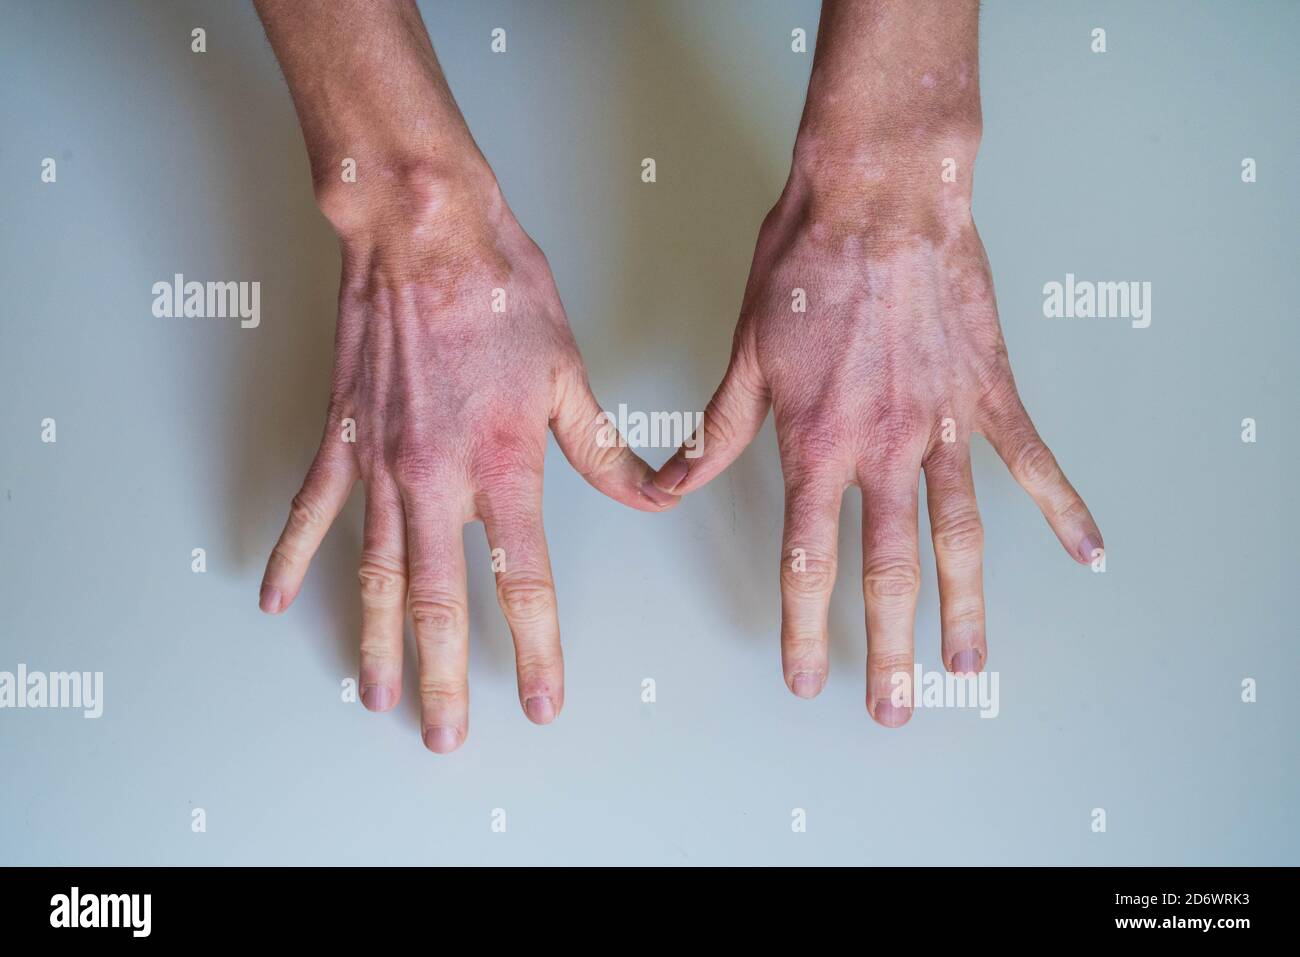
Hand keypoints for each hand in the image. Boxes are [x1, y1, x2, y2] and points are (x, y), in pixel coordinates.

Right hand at [258, 169, 676, 752]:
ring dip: (377, 642)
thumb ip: (601, 450)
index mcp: (503, 465)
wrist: (423, 234)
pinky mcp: (341, 438)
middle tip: (445, 735)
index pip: (522, 582)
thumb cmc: (500, 293)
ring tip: (377, 695)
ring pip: (375, 575)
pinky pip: (310, 511)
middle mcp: (436, 479)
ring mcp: (379, 464)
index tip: (539, 700)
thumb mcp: (568, 374)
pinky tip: (278, 600)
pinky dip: (292, 557)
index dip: (535, 649)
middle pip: (439, 602)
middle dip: (445, 677)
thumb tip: (647, 496)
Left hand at [650, 145, 1102, 726]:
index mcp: (817, 444)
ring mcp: (944, 425)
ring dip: (965, 607)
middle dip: (888, 647)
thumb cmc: (803, 265)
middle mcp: (883, 448)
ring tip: (968, 667)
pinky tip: (1089, 552)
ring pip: (960, 536)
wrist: (878, 196)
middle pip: (889, 568)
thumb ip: (714, 436)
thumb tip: (664, 490)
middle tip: (892, 708)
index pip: (807, 558)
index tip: (803, 674)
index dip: (803, 624)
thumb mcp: (744, 356)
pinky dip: (1064, 507)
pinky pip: (1032, 461)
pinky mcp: (989, 392)